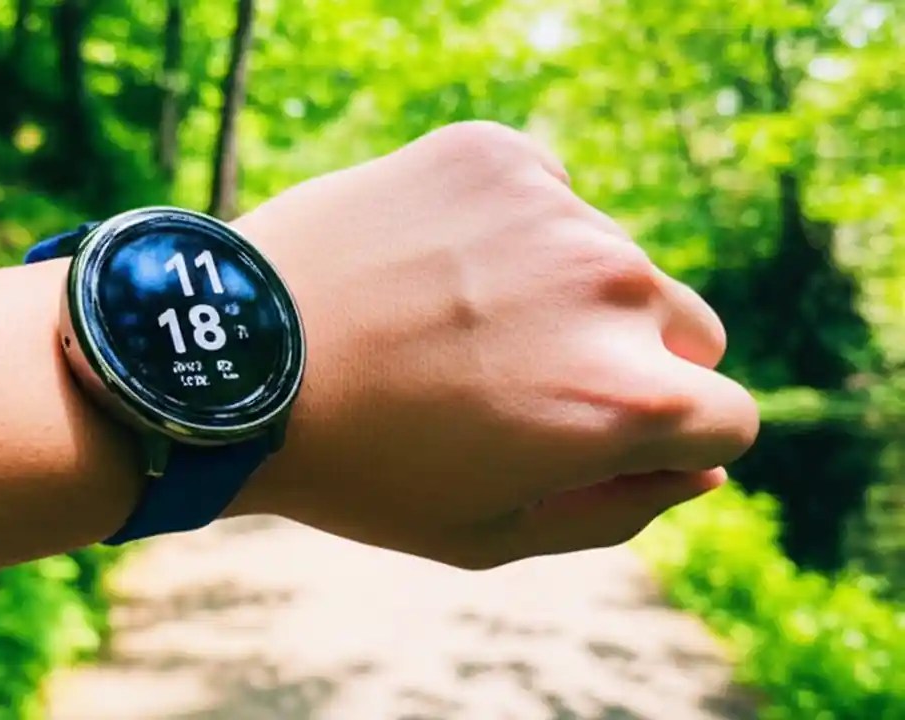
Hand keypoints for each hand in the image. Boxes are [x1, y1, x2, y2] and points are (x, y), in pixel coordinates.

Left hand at [230, 121, 758, 568]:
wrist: (229, 358)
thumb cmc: (358, 466)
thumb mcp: (490, 532)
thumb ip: (619, 507)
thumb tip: (703, 467)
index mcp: (628, 399)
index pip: (726, 415)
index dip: (670, 438)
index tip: (599, 436)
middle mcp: (614, 289)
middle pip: (685, 328)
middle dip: (629, 361)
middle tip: (518, 380)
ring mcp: (555, 211)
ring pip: (609, 257)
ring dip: (564, 290)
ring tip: (455, 321)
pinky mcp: (494, 154)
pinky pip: (545, 197)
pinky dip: (509, 230)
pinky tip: (432, 266)